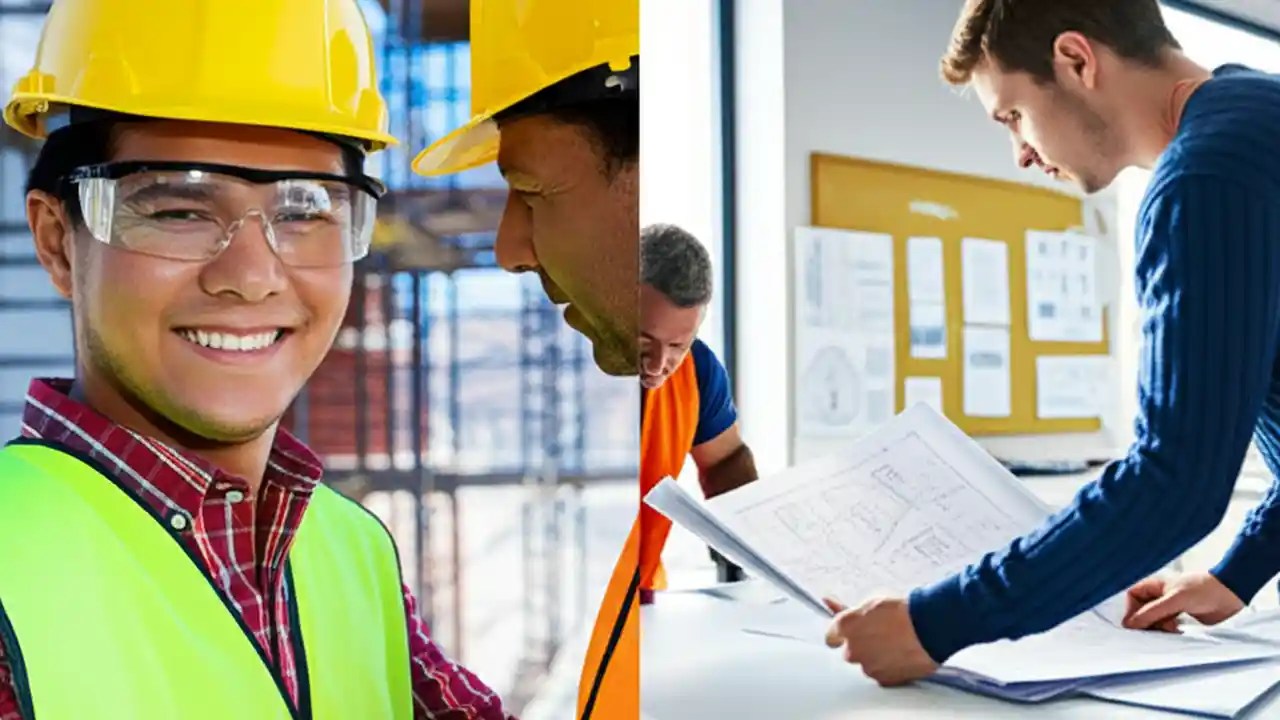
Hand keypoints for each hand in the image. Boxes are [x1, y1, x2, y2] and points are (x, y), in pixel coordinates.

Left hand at [823, 596, 938, 685]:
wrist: (930, 626)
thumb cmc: (903, 610)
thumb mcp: (871, 600)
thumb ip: (847, 608)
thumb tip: (828, 602)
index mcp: (845, 627)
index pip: (830, 637)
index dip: (840, 635)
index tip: (849, 633)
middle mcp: (852, 650)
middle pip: (849, 652)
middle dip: (860, 645)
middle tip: (879, 635)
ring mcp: (868, 667)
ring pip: (866, 664)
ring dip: (875, 657)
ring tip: (894, 645)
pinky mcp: (884, 680)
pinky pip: (880, 675)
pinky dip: (888, 668)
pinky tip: (900, 655)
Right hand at [1123, 572, 1244, 630]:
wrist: (1232, 593)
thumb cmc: (1205, 588)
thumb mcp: (1175, 599)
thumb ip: (1152, 612)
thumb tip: (1131, 623)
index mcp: (1155, 585)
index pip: (1133, 597)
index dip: (1132, 610)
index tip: (1137, 623)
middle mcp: (1161, 596)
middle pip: (1142, 611)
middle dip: (1147, 621)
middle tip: (1155, 629)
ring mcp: (1172, 607)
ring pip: (1155, 620)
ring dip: (1159, 628)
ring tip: (1169, 630)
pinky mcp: (1182, 618)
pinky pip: (1167, 627)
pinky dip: (1169, 632)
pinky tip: (1176, 632)